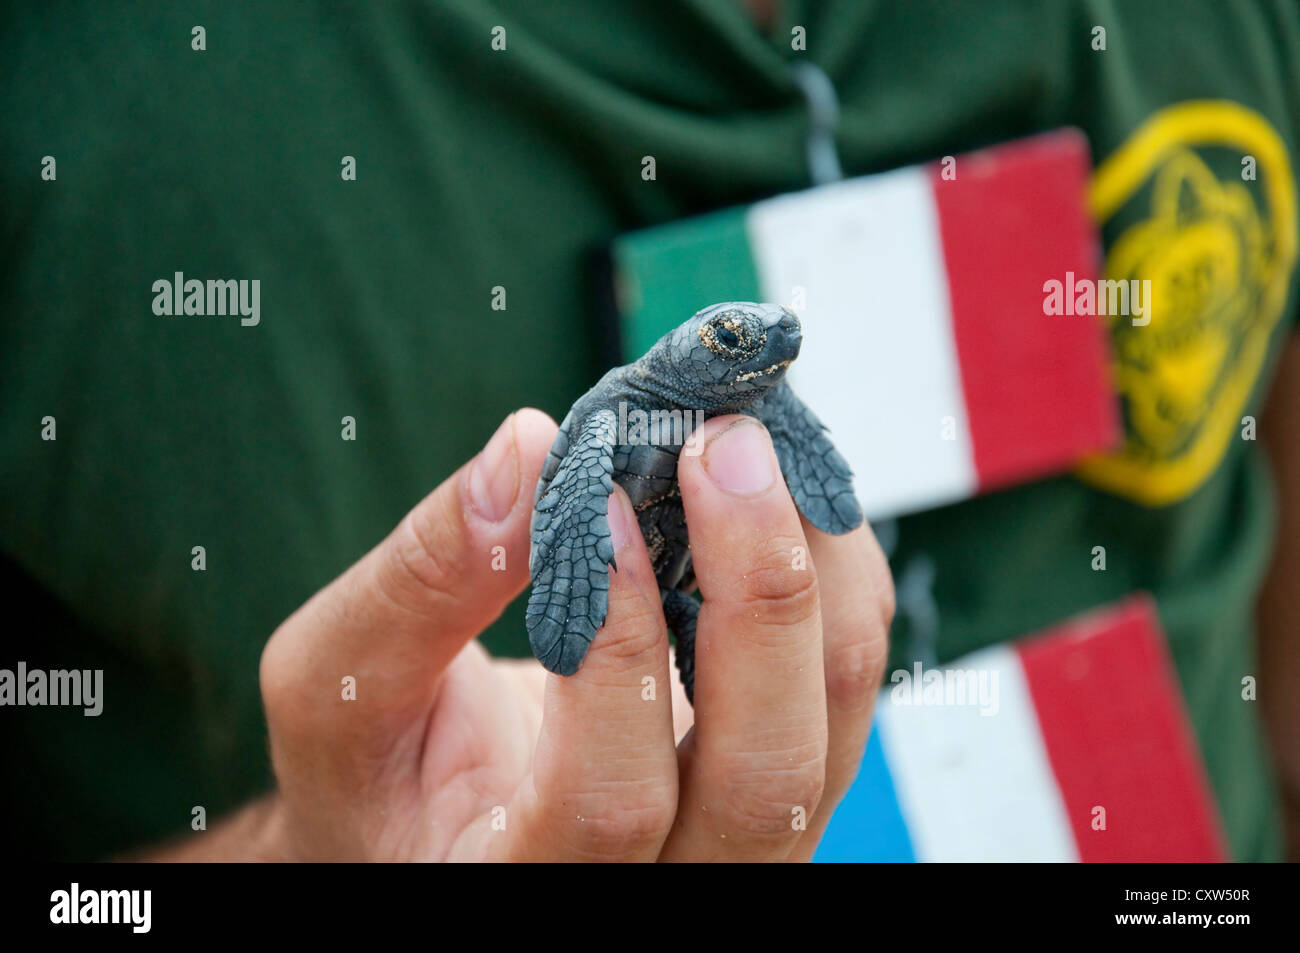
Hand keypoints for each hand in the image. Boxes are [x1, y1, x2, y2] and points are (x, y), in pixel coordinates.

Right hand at [258, 409, 892, 859]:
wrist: (444, 813)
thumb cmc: (380, 764)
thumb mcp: (339, 683)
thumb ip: (421, 582)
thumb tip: (527, 450)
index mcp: (527, 887)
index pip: (614, 802)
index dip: (622, 650)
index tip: (602, 502)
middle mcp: (664, 887)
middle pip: (768, 780)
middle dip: (762, 594)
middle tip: (722, 447)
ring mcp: (740, 840)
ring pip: (834, 721)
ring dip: (816, 565)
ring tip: (752, 441)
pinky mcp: (778, 772)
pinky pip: (845, 676)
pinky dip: (831, 569)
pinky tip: (772, 487)